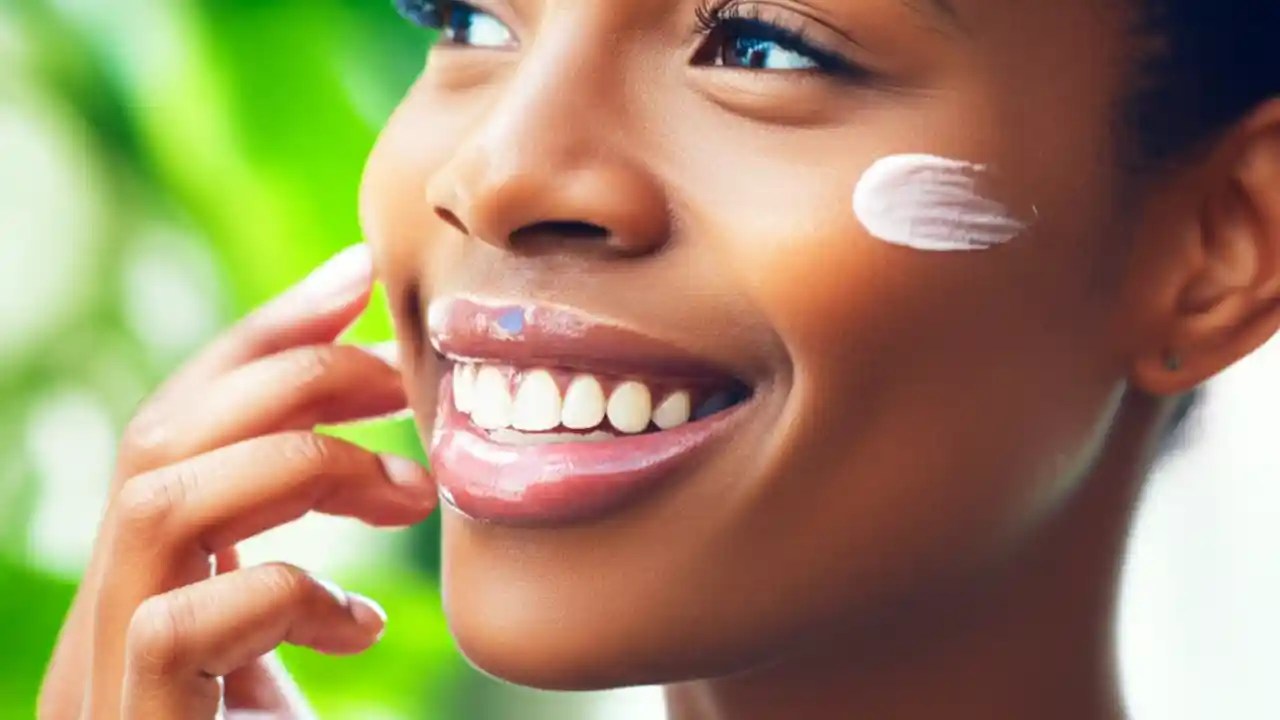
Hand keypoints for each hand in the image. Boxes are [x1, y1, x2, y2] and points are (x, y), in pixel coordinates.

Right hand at [38, 244, 435, 718]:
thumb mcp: (276, 648)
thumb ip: (301, 567)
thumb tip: (404, 470)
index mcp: (147, 576)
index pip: (188, 416)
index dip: (267, 333)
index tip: (359, 276)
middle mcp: (111, 610)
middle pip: (166, 433)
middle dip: (291, 377)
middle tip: (403, 375)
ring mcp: (110, 675)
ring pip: (159, 501)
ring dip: (298, 464)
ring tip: (407, 493)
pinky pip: (189, 630)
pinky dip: (288, 595)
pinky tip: (357, 626)